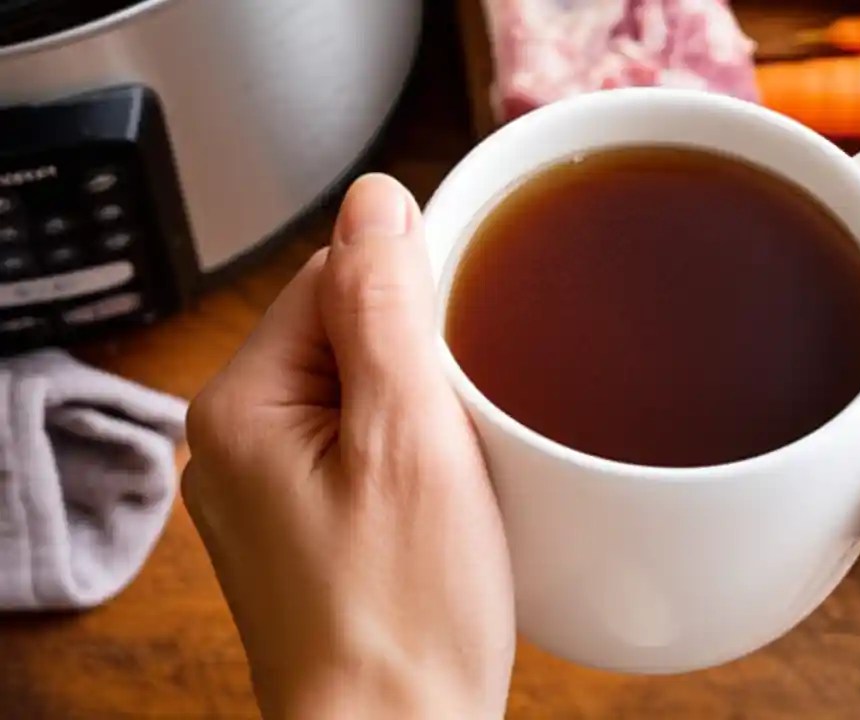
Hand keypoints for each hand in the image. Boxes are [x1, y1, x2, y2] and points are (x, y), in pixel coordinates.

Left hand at [184, 175, 514, 718]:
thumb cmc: (403, 617)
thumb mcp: (408, 440)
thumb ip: (384, 310)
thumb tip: (375, 198)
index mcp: (240, 406)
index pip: (331, 278)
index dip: (416, 292)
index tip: (471, 337)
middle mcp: (240, 442)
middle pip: (347, 330)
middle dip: (424, 354)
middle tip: (474, 419)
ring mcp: (274, 488)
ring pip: (365, 387)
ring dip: (427, 402)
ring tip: (470, 461)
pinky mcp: (314, 523)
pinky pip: (369, 444)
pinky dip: (419, 448)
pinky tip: (454, 489)